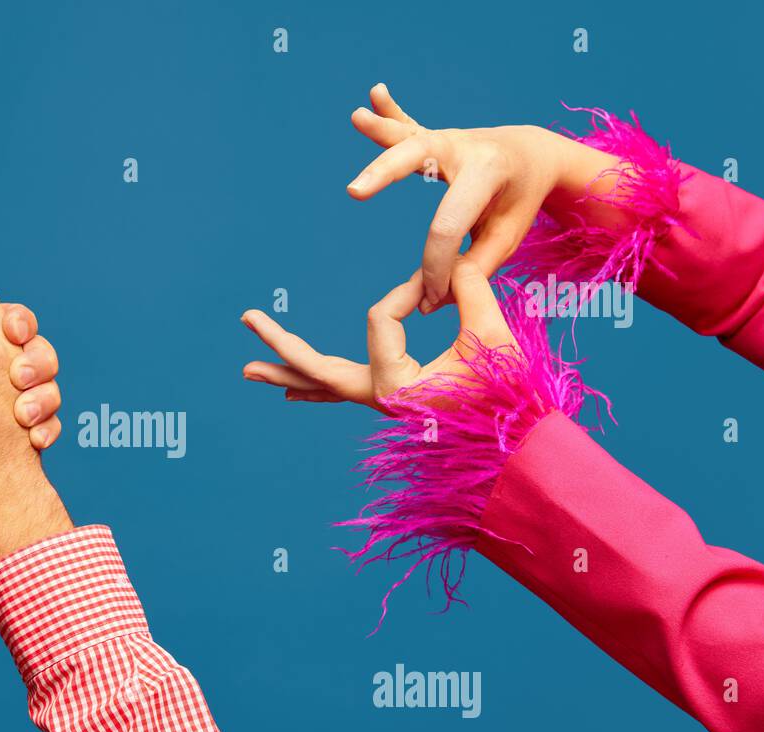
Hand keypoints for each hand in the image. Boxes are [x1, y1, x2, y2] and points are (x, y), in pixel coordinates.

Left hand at [241, 261, 512, 411]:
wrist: (517, 440)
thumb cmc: (508, 391)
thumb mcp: (491, 335)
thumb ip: (468, 290)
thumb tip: (448, 259)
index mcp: (396, 388)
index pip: (380, 318)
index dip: (405, 290)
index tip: (439, 281)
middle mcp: (380, 398)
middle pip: (316, 368)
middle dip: (281, 344)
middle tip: (246, 318)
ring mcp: (381, 401)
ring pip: (323, 383)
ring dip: (286, 371)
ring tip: (247, 370)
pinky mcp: (389, 398)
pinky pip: (342, 391)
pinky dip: (317, 386)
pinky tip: (289, 390)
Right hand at [347, 83, 614, 311]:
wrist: (534, 155)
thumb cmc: (519, 201)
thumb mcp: (507, 239)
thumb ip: (473, 268)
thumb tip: (432, 300)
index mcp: (488, 172)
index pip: (448, 225)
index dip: (436, 265)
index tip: (432, 297)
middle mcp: (464, 148)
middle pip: (420, 159)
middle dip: (385, 175)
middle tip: (355, 192)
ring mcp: (446, 140)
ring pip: (409, 135)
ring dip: (382, 129)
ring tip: (358, 117)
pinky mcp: (432, 139)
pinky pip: (406, 125)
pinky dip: (389, 113)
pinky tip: (375, 94)